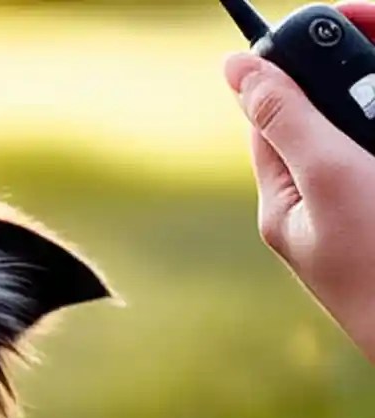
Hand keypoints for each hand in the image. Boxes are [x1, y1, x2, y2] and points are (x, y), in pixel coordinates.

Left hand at [223, 2, 374, 361]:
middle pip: (332, 124)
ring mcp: (358, 215)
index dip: (300, 70)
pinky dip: (374, 150)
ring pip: (359, 138)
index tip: (338, 24)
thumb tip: (235, 68)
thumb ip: (289, 121)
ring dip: (369, 118)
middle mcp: (324, 210)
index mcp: (286, 204)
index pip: (278, 117)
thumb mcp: (329, 179)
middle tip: (371, 74)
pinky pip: (369, 167)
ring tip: (372, 141)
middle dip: (358, 92)